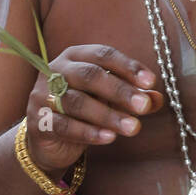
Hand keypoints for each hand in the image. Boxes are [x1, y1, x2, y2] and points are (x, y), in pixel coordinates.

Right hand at [25, 45, 162, 177]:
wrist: (49, 139)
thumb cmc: (84, 111)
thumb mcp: (110, 101)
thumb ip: (132, 97)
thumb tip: (157, 98)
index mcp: (74, 56)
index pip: (102, 54)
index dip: (127, 66)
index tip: (150, 82)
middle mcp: (55, 71)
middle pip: (89, 75)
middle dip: (120, 91)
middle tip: (144, 107)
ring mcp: (43, 96)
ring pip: (77, 102)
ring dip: (108, 115)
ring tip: (133, 128)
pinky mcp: (38, 122)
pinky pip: (65, 126)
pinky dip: (89, 132)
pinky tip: (110, 138)